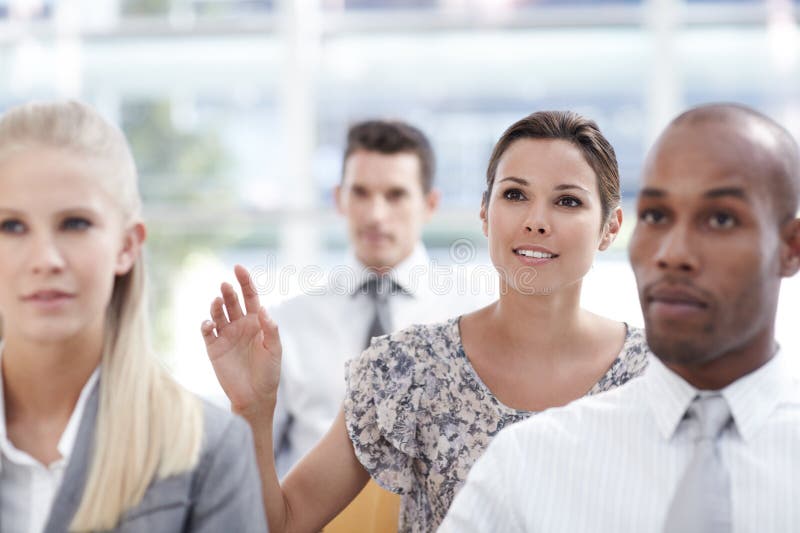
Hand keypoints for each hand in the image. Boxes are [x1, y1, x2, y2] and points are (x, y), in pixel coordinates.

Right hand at [201, 265, 280, 420]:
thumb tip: (263, 309)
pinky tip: (209, 324)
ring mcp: (226, 335)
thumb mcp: (274, 350)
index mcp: (256, 322)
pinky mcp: (214, 348)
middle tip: (225, 286)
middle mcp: (240, 325)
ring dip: (217, 306)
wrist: (255, 397)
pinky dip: (206, 325)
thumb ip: (270, 330)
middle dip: (229, 292)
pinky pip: (207, 332)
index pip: (250, 296)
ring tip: (218, 302)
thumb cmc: (269, 373)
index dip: (245, 281)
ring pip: (218, 313)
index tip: (238, 268)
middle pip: (233, 301)